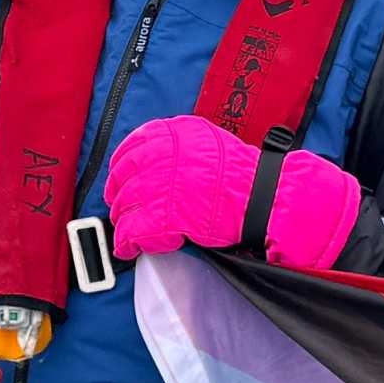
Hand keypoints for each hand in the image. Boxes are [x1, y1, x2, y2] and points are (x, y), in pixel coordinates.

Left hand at [104, 115, 362, 269]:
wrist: (265, 198)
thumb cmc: (245, 175)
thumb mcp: (210, 143)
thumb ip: (179, 148)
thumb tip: (154, 161)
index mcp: (173, 133)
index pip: (131, 147)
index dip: (122, 168)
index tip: (121, 180)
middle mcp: (161, 155)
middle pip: (123, 177)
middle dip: (119, 196)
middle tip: (122, 209)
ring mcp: (158, 186)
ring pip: (123, 207)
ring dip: (124, 222)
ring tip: (131, 233)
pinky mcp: (161, 217)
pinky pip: (130, 232)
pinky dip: (127, 243)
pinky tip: (130, 249)